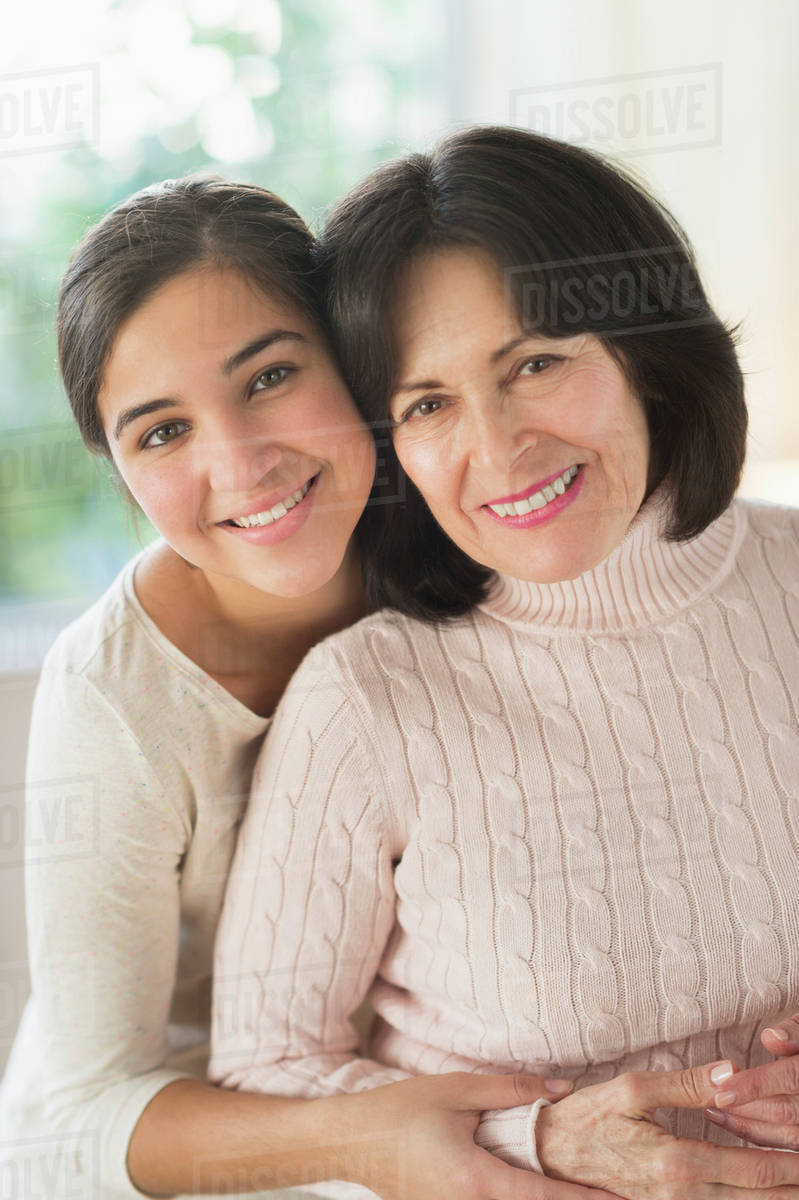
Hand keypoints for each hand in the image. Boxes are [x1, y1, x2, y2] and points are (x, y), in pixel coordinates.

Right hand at [343, 1072, 621, 1199]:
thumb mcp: (457, 1090)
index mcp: (478, 1182)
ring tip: (580, 1189)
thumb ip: (513, 1091)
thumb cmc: (399, 1111)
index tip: (620, 1199)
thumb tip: (562, 1090)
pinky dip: (518, 1199)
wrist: (348, 1141)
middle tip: (612, 1192)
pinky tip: (535, 1186)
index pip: (547, 1199)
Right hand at [535, 1058, 798, 1198]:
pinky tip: (757, 1188)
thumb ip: (688, 1084)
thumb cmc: (589, 1117)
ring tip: (795, 1180)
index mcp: (679, 1163)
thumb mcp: (634, 1089)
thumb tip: (732, 1073)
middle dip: (792, 1183)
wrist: (551, 1154)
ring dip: (774, 1194)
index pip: (756, 1169)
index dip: (793, 1162)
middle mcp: (683, 1195)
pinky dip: (745, 1196)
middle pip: (759, 1198)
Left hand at [705, 1012, 798, 1149]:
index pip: (792, 1077)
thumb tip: (770, 1038)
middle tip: (708, 1102)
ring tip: (713, 1113)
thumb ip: (796, 1031)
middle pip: (787, 1112)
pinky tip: (736, 1126)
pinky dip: (764, 1138)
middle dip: (746, 1109)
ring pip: (790, 1137)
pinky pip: (792, 1146)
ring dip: (749, 1128)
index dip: (756, 1085)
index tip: (721, 1091)